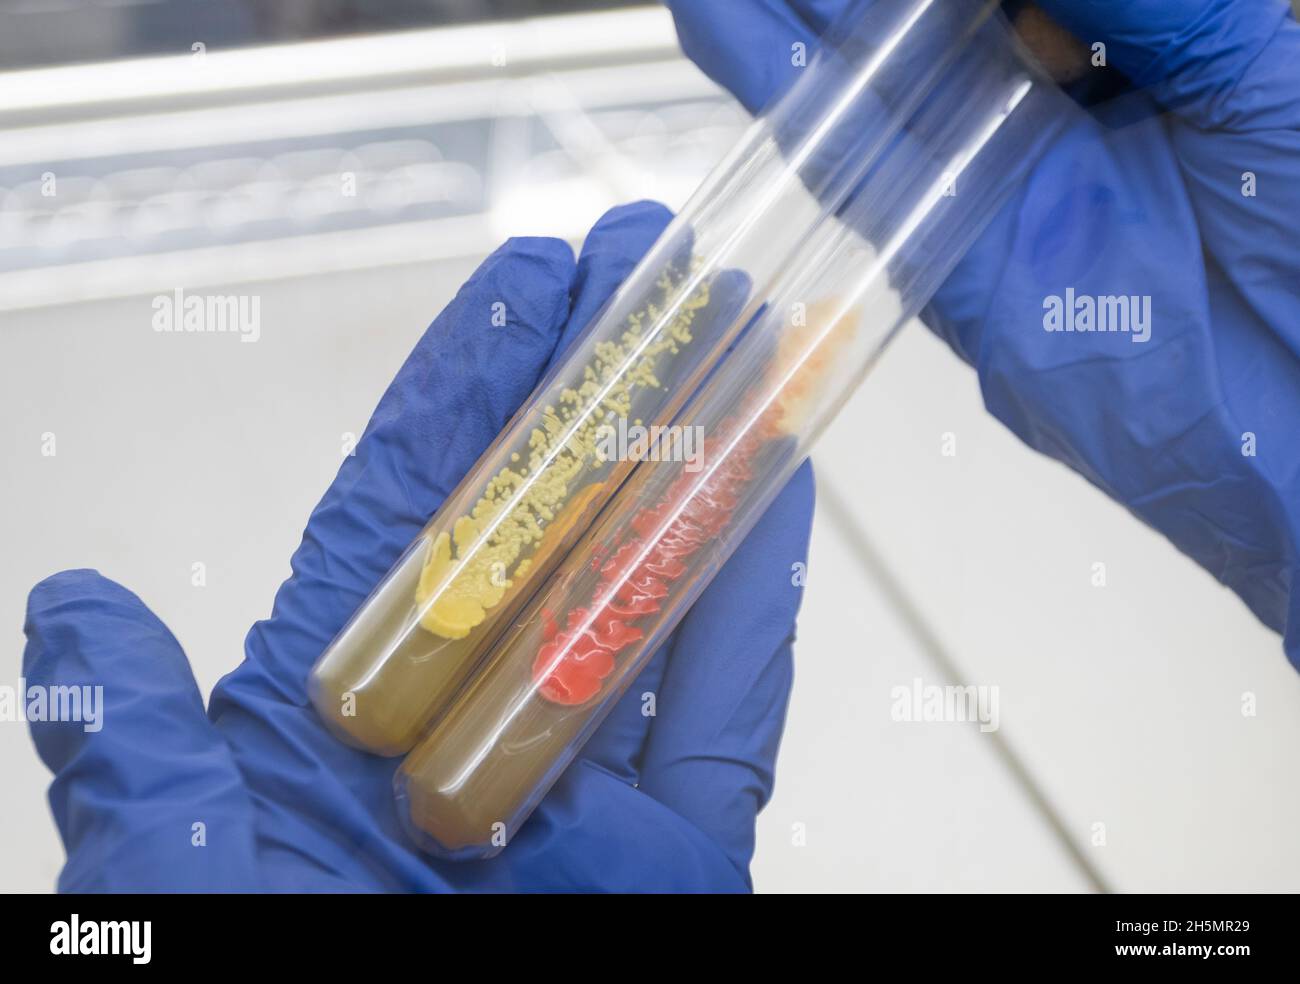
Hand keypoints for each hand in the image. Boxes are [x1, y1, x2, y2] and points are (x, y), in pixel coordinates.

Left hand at [22, 202, 815, 891]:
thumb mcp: (181, 884)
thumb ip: (137, 753)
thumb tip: (74, 608)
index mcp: (337, 726)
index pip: (411, 516)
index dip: (466, 390)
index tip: (525, 279)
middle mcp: (465, 739)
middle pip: (546, 530)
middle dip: (603, 394)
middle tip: (654, 270)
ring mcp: (579, 797)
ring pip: (647, 600)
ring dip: (694, 469)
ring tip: (737, 348)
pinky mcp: (673, 863)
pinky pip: (725, 722)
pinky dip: (755, 609)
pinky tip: (777, 497)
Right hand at [666, 0, 1299, 665]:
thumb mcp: (1253, 63)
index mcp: (1140, 43)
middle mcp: (1057, 107)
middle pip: (930, 25)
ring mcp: (998, 183)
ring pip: (878, 82)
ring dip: (801, 21)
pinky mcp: (954, 261)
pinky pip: (864, 171)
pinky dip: (795, 101)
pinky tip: (731, 30)